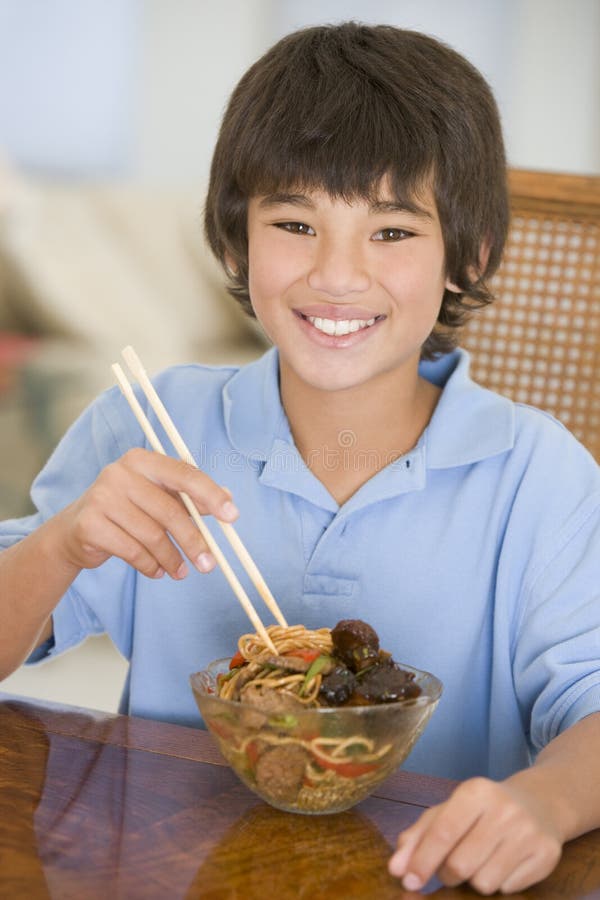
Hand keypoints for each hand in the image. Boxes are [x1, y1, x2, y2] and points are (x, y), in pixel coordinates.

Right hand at [56, 448, 237, 579]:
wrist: (75, 531)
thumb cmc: (127, 512)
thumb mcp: (158, 499)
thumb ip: (190, 498)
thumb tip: (228, 499)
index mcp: (142, 460)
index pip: (184, 474)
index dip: (211, 495)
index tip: (232, 517)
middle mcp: (120, 473)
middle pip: (170, 511)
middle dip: (194, 541)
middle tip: (209, 565)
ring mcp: (101, 498)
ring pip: (152, 536)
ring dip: (172, 559)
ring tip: (180, 572)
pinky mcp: (89, 525)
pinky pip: (133, 552)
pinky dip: (150, 566)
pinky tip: (157, 572)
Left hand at [388, 776, 562, 893]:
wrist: (538, 803)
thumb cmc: (482, 810)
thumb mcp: (449, 811)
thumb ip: (419, 836)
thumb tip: (396, 868)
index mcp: (476, 791)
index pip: (443, 832)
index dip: (422, 861)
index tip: (408, 881)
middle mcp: (504, 809)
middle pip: (460, 864)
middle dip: (447, 874)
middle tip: (450, 867)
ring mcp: (528, 833)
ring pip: (484, 883)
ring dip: (474, 880)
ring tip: (479, 861)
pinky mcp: (546, 855)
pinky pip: (508, 889)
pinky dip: (499, 883)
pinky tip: (503, 862)